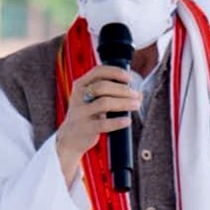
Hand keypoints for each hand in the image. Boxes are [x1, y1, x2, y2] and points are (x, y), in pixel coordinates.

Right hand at [55, 65, 140, 180]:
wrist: (70, 138)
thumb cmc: (88, 116)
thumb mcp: (94, 101)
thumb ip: (113, 94)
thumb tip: (139, 94)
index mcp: (81, 85)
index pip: (98, 71)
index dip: (115, 72)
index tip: (129, 78)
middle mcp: (79, 96)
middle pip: (103, 87)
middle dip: (123, 90)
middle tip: (136, 95)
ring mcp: (81, 112)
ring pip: (104, 103)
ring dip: (124, 103)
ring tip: (136, 105)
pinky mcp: (86, 128)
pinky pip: (103, 124)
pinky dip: (118, 121)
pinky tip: (127, 121)